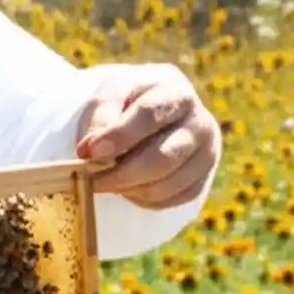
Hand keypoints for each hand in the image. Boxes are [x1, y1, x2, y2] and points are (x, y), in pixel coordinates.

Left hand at [75, 65, 221, 208]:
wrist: (150, 116)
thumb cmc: (125, 104)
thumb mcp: (108, 99)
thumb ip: (100, 118)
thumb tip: (90, 151)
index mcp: (176, 94)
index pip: (150, 115)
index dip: (118, 136)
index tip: (87, 152)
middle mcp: (200, 123)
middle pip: (163, 158)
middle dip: (121, 174)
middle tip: (89, 180)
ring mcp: (206, 154)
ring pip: (167, 184)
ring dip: (129, 189)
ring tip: (104, 181)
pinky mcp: (201, 180)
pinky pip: (171, 200)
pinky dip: (142, 199)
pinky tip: (126, 186)